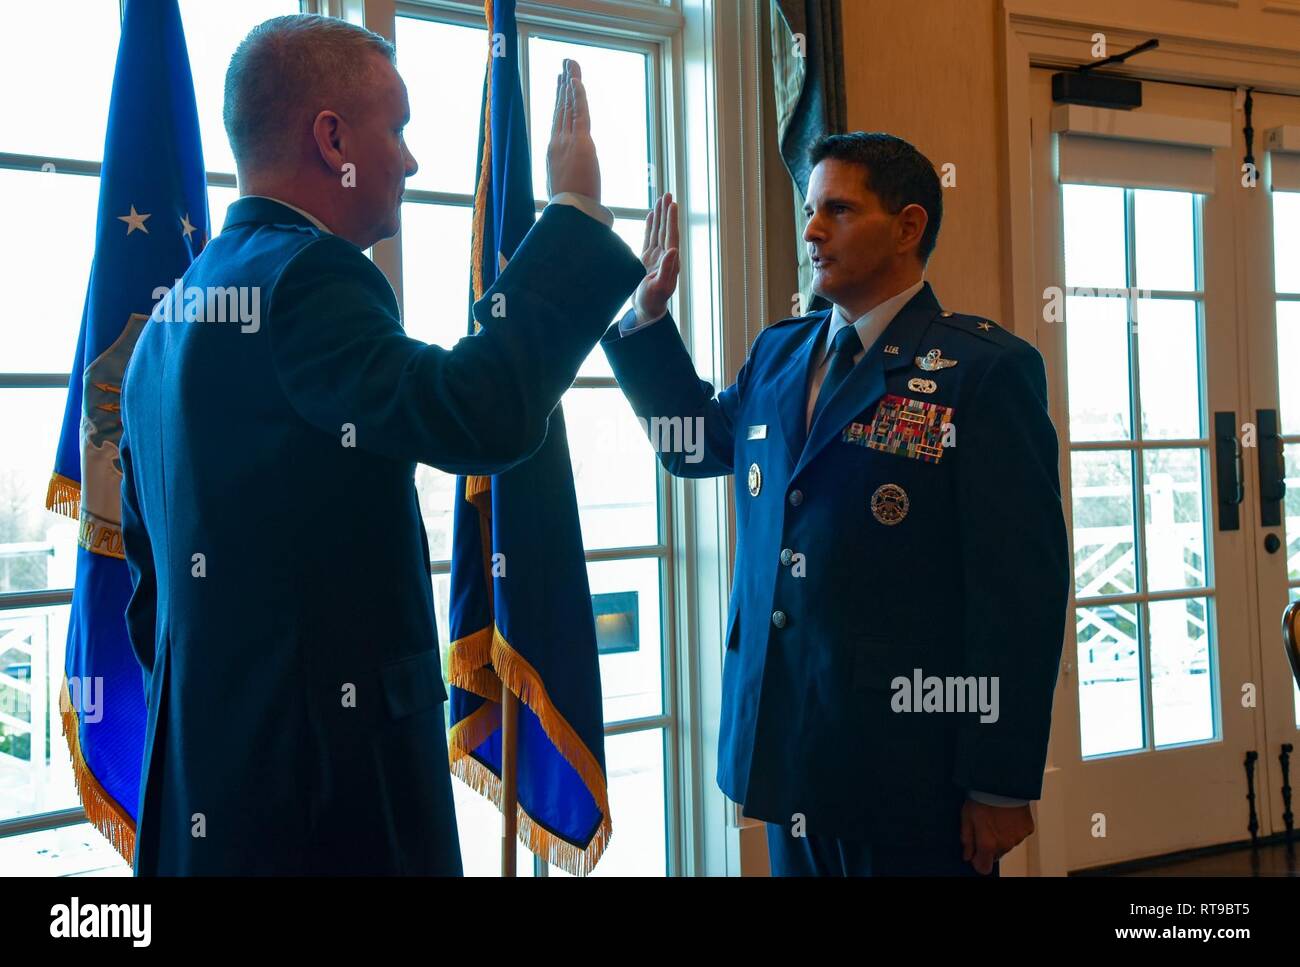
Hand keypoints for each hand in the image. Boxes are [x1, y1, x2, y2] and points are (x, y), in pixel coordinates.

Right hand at [546, 59, 599, 201]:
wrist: (571, 214)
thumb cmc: (571, 208)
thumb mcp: (565, 188)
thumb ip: (567, 178)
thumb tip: (570, 183)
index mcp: (553, 153)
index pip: (557, 122)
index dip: (558, 102)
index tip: (560, 86)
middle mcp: (557, 143)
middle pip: (560, 109)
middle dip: (563, 86)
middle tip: (565, 67)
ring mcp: (567, 142)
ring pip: (568, 106)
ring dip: (570, 83)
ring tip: (571, 64)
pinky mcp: (581, 142)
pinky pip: (579, 112)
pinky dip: (578, 94)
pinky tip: (576, 79)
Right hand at [632, 192, 679, 322]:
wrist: (646, 311)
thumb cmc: (652, 302)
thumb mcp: (659, 287)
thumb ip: (667, 269)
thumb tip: (673, 250)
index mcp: (670, 261)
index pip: (671, 236)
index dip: (671, 220)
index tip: (672, 204)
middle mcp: (665, 256)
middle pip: (666, 229)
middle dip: (667, 212)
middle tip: (667, 194)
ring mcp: (656, 257)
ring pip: (658, 231)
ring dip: (660, 216)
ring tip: (660, 199)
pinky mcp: (647, 259)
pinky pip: (649, 238)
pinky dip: (650, 226)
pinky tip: (651, 215)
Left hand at [960, 799, 1033, 874]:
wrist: (1003, 783)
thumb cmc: (983, 798)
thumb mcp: (966, 817)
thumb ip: (967, 839)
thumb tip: (967, 855)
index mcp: (988, 844)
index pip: (984, 867)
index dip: (978, 861)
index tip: (975, 853)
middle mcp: (1004, 845)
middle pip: (996, 855)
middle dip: (990, 845)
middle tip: (985, 826)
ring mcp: (1017, 838)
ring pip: (1007, 844)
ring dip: (1002, 836)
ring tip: (997, 817)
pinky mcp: (1027, 829)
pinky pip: (1019, 835)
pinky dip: (1013, 829)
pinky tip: (1007, 815)